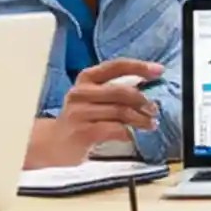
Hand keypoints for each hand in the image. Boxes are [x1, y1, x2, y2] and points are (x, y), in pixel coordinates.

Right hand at [48, 59, 163, 164]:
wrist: (52, 144)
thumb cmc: (79, 119)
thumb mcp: (91, 98)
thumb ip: (114, 91)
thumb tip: (146, 89)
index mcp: (86, 79)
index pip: (116, 66)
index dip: (139, 67)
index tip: (159, 71)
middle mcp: (81, 93)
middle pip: (121, 91)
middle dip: (143, 100)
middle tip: (154, 109)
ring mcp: (80, 113)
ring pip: (121, 112)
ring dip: (141, 119)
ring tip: (150, 124)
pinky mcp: (83, 133)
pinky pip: (115, 129)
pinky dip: (129, 132)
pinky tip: (133, 135)